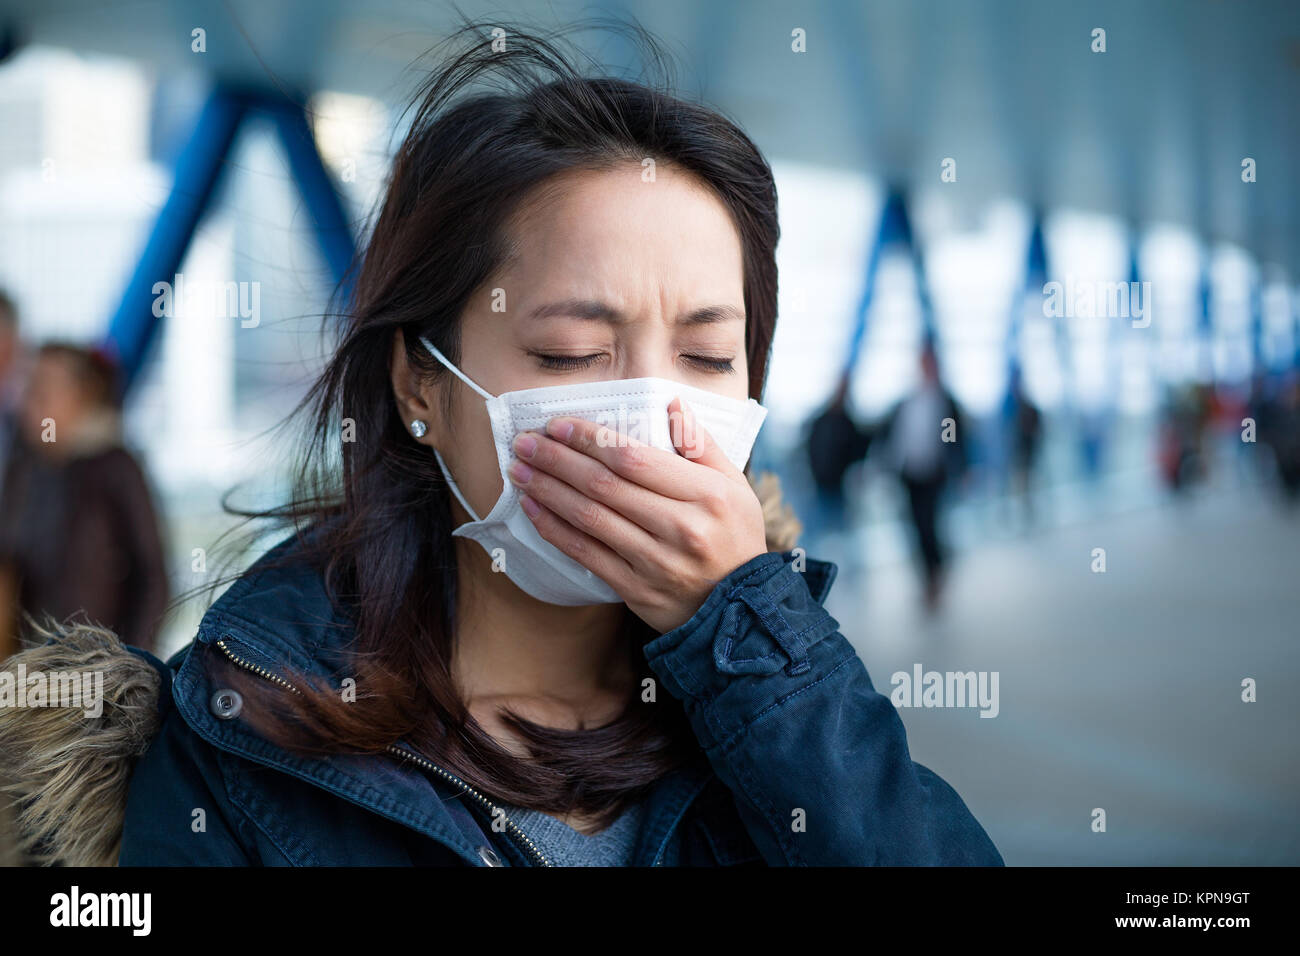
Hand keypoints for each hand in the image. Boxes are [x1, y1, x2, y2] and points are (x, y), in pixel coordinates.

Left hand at [505, 397, 768, 632]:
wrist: (740, 610)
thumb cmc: (734, 538)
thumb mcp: (734, 486)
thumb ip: (701, 444)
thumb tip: (672, 404)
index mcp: (706, 493)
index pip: (635, 457)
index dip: (590, 439)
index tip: (557, 424)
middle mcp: (681, 526)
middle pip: (605, 485)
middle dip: (557, 460)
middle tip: (524, 442)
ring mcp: (656, 561)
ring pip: (590, 518)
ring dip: (548, 491)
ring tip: (519, 471)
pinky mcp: (636, 589)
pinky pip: (586, 554)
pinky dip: (555, 530)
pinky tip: (533, 510)